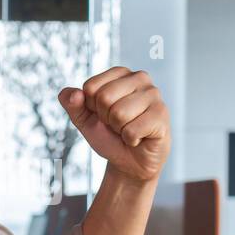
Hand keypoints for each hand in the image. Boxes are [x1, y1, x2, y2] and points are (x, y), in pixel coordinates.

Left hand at [59, 67, 169, 181]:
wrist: (130, 161)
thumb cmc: (110, 135)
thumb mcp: (84, 120)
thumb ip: (72, 104)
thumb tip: (73, 94)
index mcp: (120, 73)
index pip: (90, 87)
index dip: (92, 107)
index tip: (104, 114)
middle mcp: (140, 78)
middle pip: (104, 97)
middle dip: (106, 119)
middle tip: (118, 124)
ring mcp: (154, 94)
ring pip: (119, 114)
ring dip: (119, 130)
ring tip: (129, 130)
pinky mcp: (162, 114)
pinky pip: (132, 130)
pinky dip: (131, 140)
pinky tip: (140, 137)